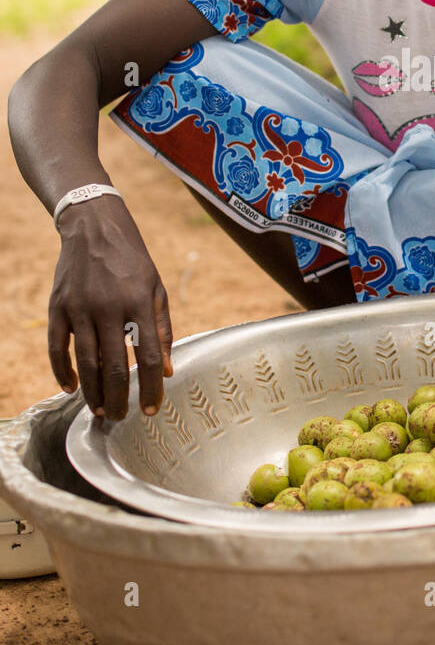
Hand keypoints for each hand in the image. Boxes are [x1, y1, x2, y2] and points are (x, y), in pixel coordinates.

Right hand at [49, 197, 173, 419]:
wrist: (94, 227)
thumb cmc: (132, 261)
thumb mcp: (156, 288)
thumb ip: (163, 329)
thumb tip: (168, 371)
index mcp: (140, 302)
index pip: (150, 356)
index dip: (152, 387)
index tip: (152, 409)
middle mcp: (109, 306)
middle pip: (115, 365)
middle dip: (120, 398)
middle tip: (121, 417)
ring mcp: (80, 307)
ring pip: (85, 362)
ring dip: (93, 392)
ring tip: (100, 409)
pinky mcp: (58, 306)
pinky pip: (57, 347)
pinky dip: (62, 371)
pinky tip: (70, 388)